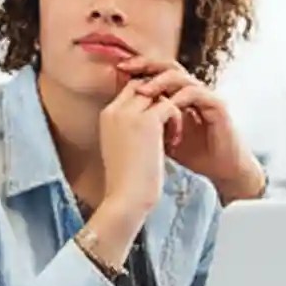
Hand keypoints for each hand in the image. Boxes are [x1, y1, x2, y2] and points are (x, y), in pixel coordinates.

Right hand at [98, 77, 183, 218]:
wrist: (126, 199)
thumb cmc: (127, 181)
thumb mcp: (123, 146)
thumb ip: (131, 127)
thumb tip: (152, 118)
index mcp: (107, 115)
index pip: (131, 89)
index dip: (150, 99)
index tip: (161, 120)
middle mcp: (115, 109)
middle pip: (145, 86)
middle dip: (162, 99)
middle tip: (172, 121)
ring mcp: (130, 113)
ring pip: (159, 94)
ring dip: (171, 112)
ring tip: (172, 137)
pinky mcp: (148, 121)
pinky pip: (171, 106)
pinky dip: (177, 122)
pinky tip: (174, 142)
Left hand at [119, 56, 263, 202]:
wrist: (222, 170)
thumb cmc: (194, 154)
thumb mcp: (162, 135)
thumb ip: (146, 121)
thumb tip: (117, 112)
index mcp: (179, 94)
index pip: (158, 71)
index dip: (139, 68)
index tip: (118, 69)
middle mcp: (193, 90)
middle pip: (169, 66)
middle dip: (146, 65)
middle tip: (126, 68)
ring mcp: (206, 96)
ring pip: (182, 77)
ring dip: (160, 82)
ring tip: (143, 92)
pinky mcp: (218, 106)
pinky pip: (196, 93)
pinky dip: (180, 98)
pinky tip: (166, 105)